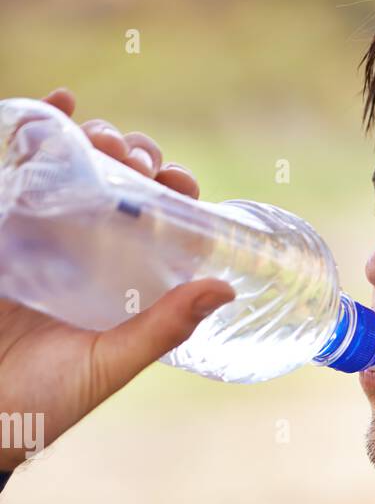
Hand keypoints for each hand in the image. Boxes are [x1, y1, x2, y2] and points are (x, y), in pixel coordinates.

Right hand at [0, 88, 234, 471]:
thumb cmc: (45, 401)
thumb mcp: (108, 366)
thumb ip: (160, 330)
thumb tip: (225, 289)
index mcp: (118, 281)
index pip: (155, 224)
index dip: (173, 196)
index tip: (181, 183)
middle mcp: (83, 252)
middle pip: (117, 185)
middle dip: (135, 158)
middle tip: (139, 158)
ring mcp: (37, 235)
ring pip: (73, 168)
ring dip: (95, 139)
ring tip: (104, 135)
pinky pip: (17, 167)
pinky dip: (39, 128)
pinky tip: (63, 101)